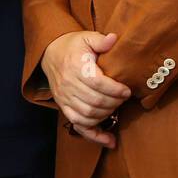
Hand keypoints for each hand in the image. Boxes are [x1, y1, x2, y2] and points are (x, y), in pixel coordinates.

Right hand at [41, 31, 130, 148]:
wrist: (50, 54)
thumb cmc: (73, 46)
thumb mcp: (86, 37)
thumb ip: (101, 40)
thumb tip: (114, 39)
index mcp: (76, 66)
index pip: (97, 83)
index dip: (114, 90)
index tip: (127, 90)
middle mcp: (68, 85)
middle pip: (94, 102)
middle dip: (114, 103)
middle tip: (123, 98)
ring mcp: (64, 98)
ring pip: (87, 115)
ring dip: (106, 115)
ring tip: (116, 108)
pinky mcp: (64, 108)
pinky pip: (79, 126)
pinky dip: (94, 135)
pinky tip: (109, 140)